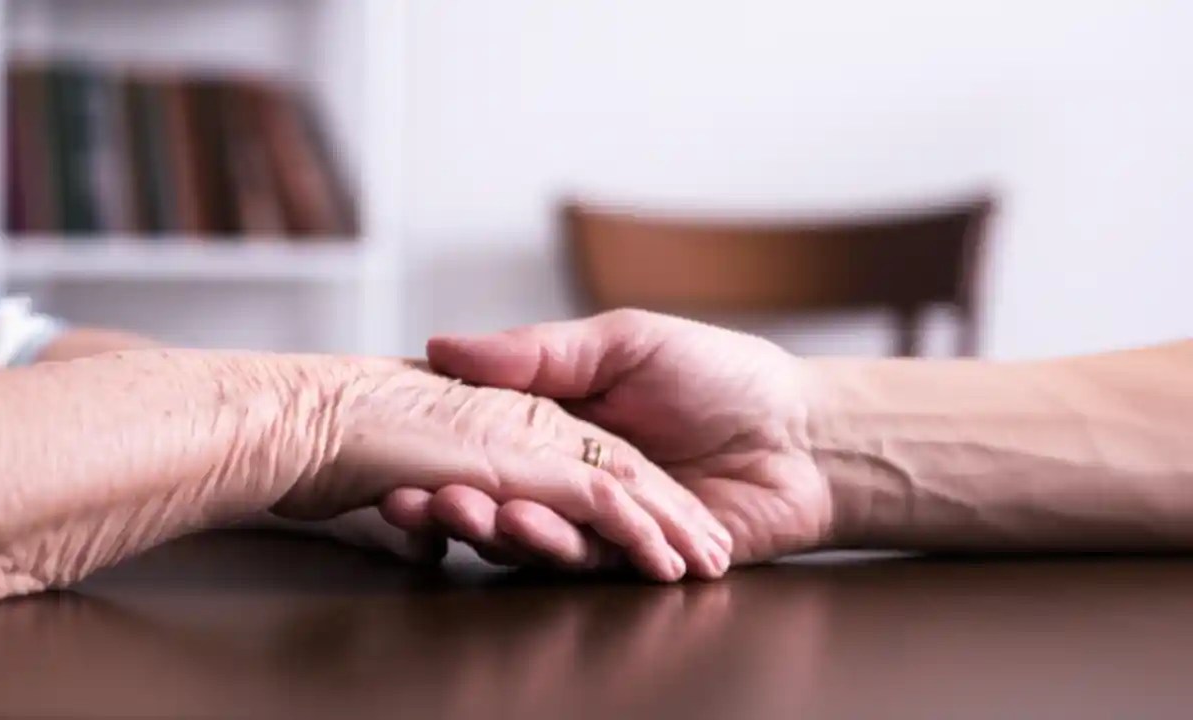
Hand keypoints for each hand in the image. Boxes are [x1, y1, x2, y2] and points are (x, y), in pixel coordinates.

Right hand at [383, 310, 831, 568]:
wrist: (807, 433)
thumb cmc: (724, 376)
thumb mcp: (625, 342)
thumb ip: (539, 352)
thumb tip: (447, 345)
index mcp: (559, 421)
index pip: (486, 442)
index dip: (443, 451)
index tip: (400, 453)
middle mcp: (572, 475)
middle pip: (500, 494)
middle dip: (458, 499)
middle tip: (421, 498)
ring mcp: (604, 520)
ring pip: (536, 532)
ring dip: (501, 527)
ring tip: (476, 513)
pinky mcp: (637, 559)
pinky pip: (592, 558)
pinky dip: (565, 546)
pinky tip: (545, 533)